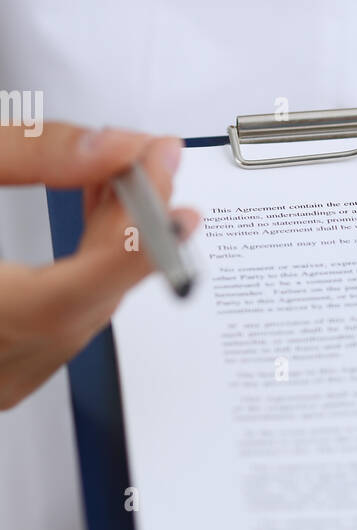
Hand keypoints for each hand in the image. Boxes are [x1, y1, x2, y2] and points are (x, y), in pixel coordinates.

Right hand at [0, 123, 197, 408]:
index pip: (82, 286)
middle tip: (156, 161)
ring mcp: (4, 377)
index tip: (166, 173)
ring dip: (113, 243)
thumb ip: (28, 154)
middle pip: (93, 297)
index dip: (139, 230)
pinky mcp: (6, 372)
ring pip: (86, 312)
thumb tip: (110, 151)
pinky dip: (87, 267)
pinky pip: (66, 321)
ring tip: (122, 177)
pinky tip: (94, 216)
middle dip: (133, 224)